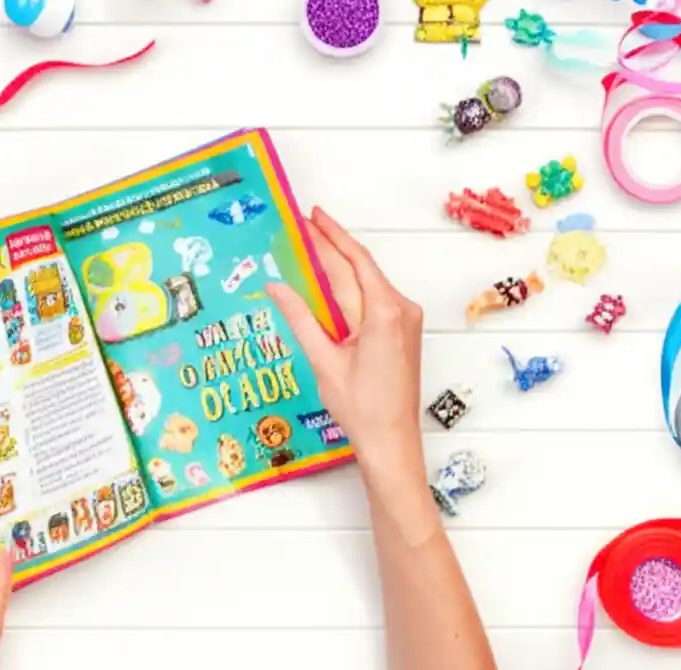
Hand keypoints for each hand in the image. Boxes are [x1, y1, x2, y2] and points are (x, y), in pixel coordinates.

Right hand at [267, 206, 425, 486]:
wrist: (392, 441)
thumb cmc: (362, 408)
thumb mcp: (324, 361)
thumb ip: (300, 319)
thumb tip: (275, 287)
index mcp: (384, 313)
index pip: (353, 262)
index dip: (331, 235)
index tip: (312, 216)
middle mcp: (401, 311)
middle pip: (359, 269)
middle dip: (331, 247)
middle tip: (303, 227)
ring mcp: (405, 322)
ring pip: (366, 284)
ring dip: (339, 267)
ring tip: (310, 250)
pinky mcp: (402, 333)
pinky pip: (373, 301)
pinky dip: (350, 290)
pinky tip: (328, 285)